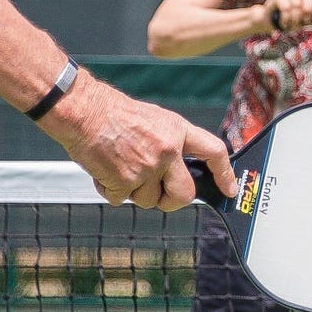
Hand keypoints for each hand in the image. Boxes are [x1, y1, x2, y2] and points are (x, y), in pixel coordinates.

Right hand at [42, 78, 233, 209]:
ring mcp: (146, 167)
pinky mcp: (124, 181)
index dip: (224, 174)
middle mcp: (167, 150)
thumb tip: (178, 171)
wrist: (83, 110)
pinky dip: (110, 190)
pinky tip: (104, 170)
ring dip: (133, 192)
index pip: (213, 152)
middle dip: (172, 201)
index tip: (229, 188)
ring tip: (119, 166)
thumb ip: (170, 144)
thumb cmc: (112, 113)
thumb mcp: (154, 119)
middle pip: (184, 194)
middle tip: (159, 195)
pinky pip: (121, 200)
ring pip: (148, 200)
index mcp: (177, 131)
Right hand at [262, 0, 311, 34]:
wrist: (270, 20)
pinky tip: (284, 23)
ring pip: (296, 6)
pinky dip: (285, 18)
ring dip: (293, 20)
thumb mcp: (305, 19)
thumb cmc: (290, 19)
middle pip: (308, 4)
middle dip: (304, 18)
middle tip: (300, 24)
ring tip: (290, 25)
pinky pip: (286, 7)